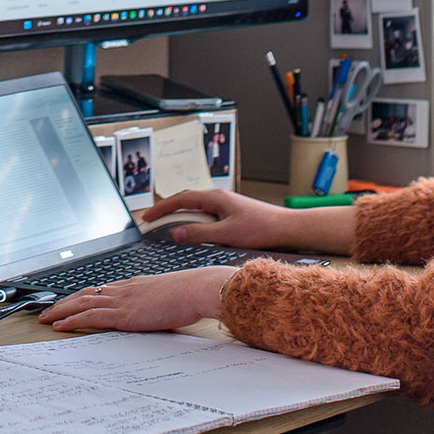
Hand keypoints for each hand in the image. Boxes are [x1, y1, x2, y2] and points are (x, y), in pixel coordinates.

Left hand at [38, 268, 231, 332]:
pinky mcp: (122, 313)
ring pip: (81, 302)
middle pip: (86, 293)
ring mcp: (121, 300)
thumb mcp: (173, 296)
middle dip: (65, 302)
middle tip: (48, 310)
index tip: (74, 301)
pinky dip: (71, 320)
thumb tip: (164, 309)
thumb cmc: (192, 293)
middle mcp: (124, 289)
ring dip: (60, 310)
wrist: (196, 289)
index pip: (103, 289)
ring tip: (45, 318)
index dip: (85, 295)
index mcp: (135, 285)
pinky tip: (59, 325)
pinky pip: (89, 316)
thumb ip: (162, 301)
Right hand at [143, 189, 293, 247]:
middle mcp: (219, 198)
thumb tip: (177, 233)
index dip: (161, 208)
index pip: (180, 199)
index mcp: (215, 198)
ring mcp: (225, 205)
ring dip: (180, 215)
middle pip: (185, 200)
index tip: (146, 217)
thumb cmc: (262, 229)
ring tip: (166, 227)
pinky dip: (193, 221)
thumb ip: (200, 234)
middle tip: (150, 221)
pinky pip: (205, 214)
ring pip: (195, 208)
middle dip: (166, 210)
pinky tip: (192, 232)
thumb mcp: (227, 234)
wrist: (287, 229)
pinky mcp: (231, 214)